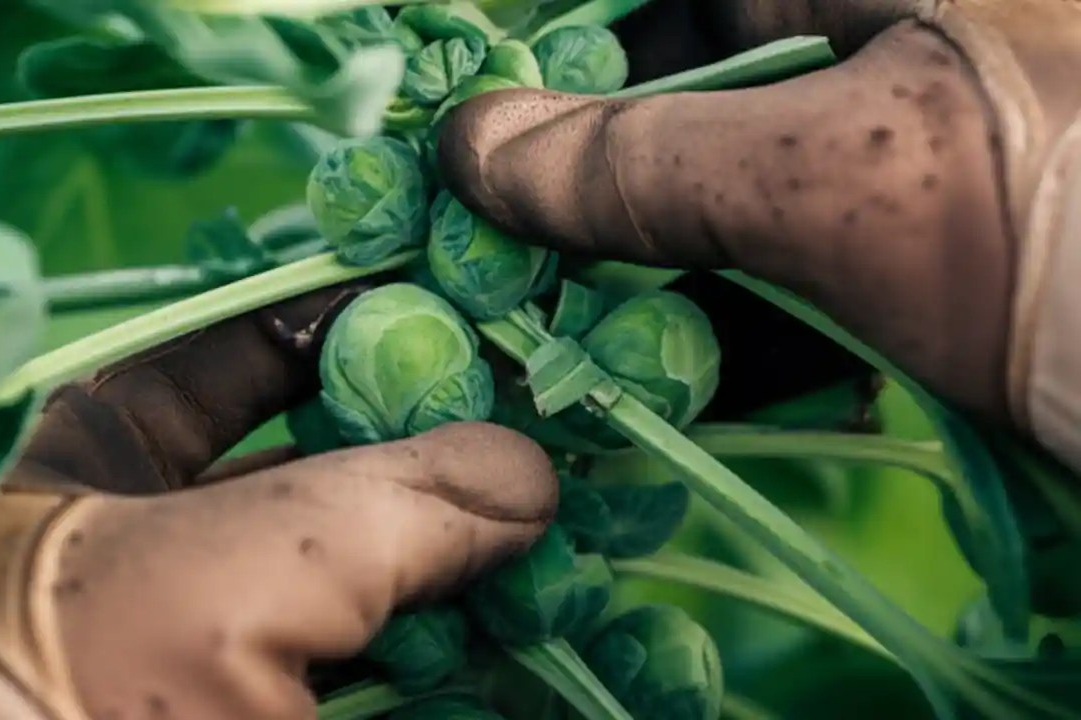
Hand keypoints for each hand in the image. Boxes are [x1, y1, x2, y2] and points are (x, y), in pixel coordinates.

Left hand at [0, 288, 556, 719]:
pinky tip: (534, 622)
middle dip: (434, 447)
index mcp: (93, 468)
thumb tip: (528, 468)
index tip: (464, 305)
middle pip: (327, 468)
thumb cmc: (65, 696)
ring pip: (369, 580)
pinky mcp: (268, 717)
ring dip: (467, 557)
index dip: (351, 320)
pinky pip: (390, 675)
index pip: (240, 353)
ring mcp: (222, 651)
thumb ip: (396, 501)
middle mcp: (161, 552)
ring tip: (567, 519)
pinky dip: (463, 652)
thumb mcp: (231, 571)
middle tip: (541, 422)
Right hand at [439, 0, 1080, 469]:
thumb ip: (652, 162)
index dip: (560, 48)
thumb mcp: (860, 177)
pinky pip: (786, 276)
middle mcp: (897, 41)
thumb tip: (479, 147)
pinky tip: (663, 373)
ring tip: (548, 326)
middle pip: (689, 90)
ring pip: (727, 192)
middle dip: (585, 171)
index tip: (467, 121)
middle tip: (488, 248)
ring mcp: (915, 155)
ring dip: (639, 265)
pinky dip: (719, 329)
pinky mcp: (931, 262)